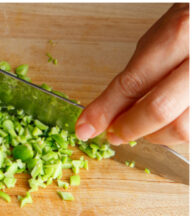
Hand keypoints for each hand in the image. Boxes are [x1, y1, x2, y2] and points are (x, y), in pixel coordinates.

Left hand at [76, 3, 188, 144]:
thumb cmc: (188, 28)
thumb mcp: (155, 43)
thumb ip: (133, 78)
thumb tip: (104, 115)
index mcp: (178, 38)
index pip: (133, 83)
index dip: (105, 111)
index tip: (86, 127)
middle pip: (159, 110)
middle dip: (129, 128)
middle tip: (115, 133)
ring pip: (183, 129)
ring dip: (156, 135)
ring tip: (145, 126)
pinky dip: (174, 131)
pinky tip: (167, 122)